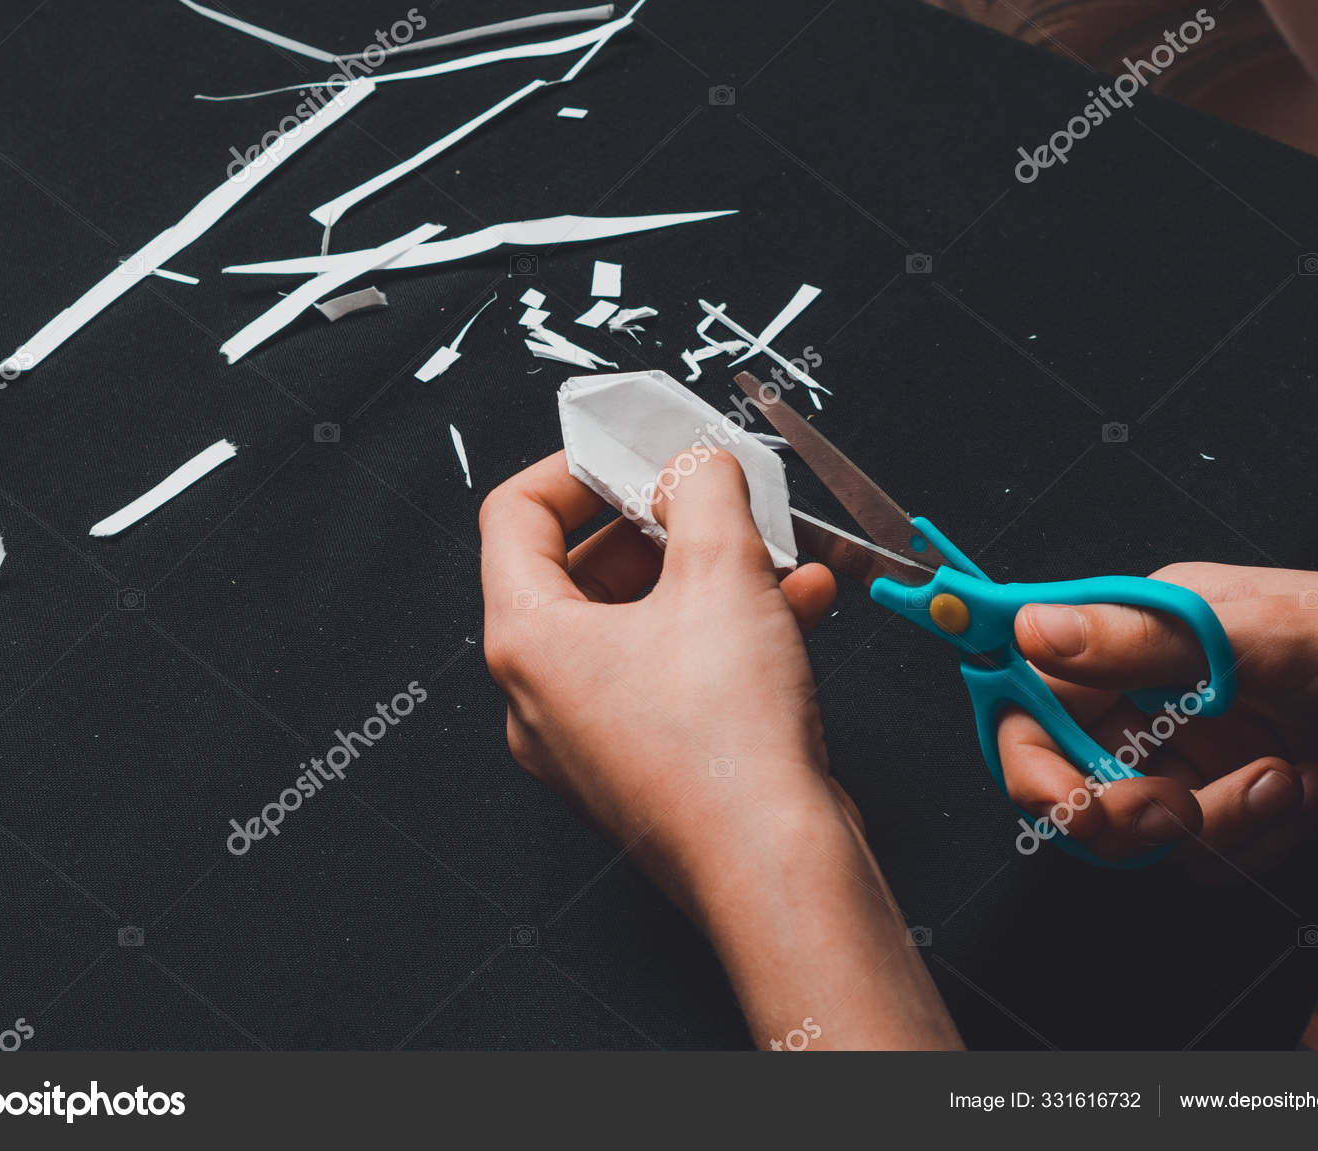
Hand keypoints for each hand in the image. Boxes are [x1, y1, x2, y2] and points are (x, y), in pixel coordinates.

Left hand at [480, 449, 960, 1048]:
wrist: (778, 867)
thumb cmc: (728, 742)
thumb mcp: (723, 573)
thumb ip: (703, 492)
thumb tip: (695, 465)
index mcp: (526, 640)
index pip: (517, 516)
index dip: (577, 466)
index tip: (636, 449)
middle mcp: (541, 694)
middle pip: (582, 569)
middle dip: (661, 521)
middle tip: (714, 494)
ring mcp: (589, 739)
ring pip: (639, 623)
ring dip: (710, 573)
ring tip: (781, 548)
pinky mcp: (642, 767)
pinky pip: (671, 674)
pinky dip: (724, 630)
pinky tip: (800, 604)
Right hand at [1001, 563, 1317, 871]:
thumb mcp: (1261, 637)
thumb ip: (1138, 637)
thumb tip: (1030, 628)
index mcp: (1141, 629)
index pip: (1034, 691)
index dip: (1029, 749)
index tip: (1062, 794)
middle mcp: (1155, 688)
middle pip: (1072, 775)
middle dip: (1124, 809)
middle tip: (1178, 810)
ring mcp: (1196, 748)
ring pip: (1139, 827)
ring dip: (1216, 824)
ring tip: (1285, 781)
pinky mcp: (1237, 800)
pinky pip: (1199, 855)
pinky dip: (1253, 842)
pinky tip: (1307, 794)